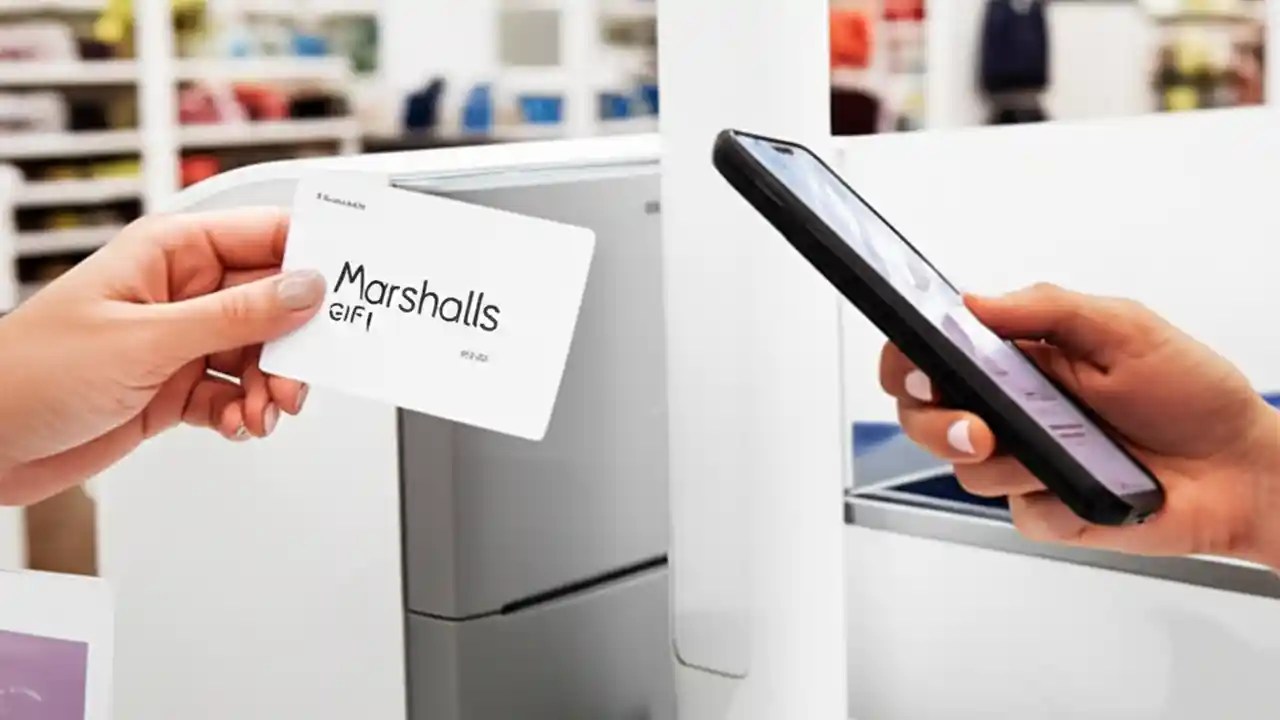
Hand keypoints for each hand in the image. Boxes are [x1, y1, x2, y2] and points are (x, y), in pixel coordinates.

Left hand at [0, 208, 324, 504]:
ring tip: (260, 411)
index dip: (310, 259)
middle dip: (291, 346)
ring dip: (268, 388)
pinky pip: (234, 392)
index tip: (344, 292)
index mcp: (170, 252)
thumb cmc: (29, 373)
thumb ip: (235, 315)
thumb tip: (303, 288)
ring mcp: (179, 340)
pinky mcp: (174, 385)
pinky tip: (235, 424)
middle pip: (272, 304)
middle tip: (294, 379)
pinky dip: (243, 412)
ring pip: (258, 355)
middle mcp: (181, 292)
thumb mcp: (146, 339)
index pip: (264, 238)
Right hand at [879, 283, 1279, 567]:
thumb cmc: (1191, 395)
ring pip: (966, 470)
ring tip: (1068, 451)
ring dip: (1011, 462)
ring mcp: (1023, 462)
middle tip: (979, 428)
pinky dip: (1054, 501)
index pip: (929, 354)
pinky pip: (1019, 513)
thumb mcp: (1125, 329)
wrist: (1239, 469)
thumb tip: (976, 302)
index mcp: (1016, 358)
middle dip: (936, 424)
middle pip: (923, 417)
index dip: (904, 362)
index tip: (918, 369)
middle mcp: (1008, 409)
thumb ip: (1047, 308)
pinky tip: (1089, 485)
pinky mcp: (1045, 509)